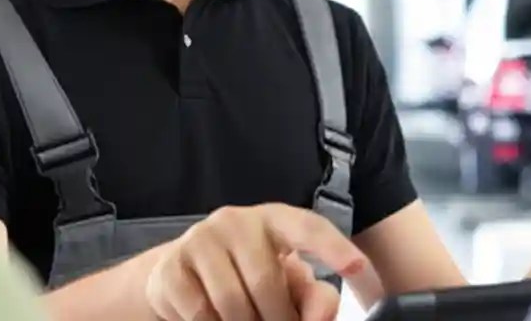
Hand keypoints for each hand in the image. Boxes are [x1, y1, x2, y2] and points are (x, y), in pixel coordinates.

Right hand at [146, 203, 383, 320]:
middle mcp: (236, 220)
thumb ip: (314, 298)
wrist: (182, 275)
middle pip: (266, 283)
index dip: (334, 247)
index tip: (358, 268)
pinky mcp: (172, 266)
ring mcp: (200, 239)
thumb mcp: (287, 283)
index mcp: (275, 219)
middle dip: (277, 320)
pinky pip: (199, 312)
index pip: (308, 227)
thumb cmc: (248, 276)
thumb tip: (319, 320)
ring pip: (232, 303)